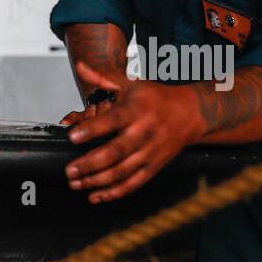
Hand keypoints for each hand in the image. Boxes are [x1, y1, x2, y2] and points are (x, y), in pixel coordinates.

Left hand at [63, 61, 204, 203]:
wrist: (191, 112)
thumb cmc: (157, 98)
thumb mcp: (131, 84)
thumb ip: (103, 79)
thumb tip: (81, 66)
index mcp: (136, 110)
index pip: (112, 121)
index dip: (91, 130)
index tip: (72, 137)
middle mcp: (144, 132)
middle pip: (115, 152)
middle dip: (90, 164)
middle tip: (70, 170)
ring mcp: (150, 152)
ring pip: (122, 171)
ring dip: (98, 181)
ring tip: (77, 184)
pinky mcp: (154, 166)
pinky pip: (134, 183)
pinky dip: (115, 193)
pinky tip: (96, 196)